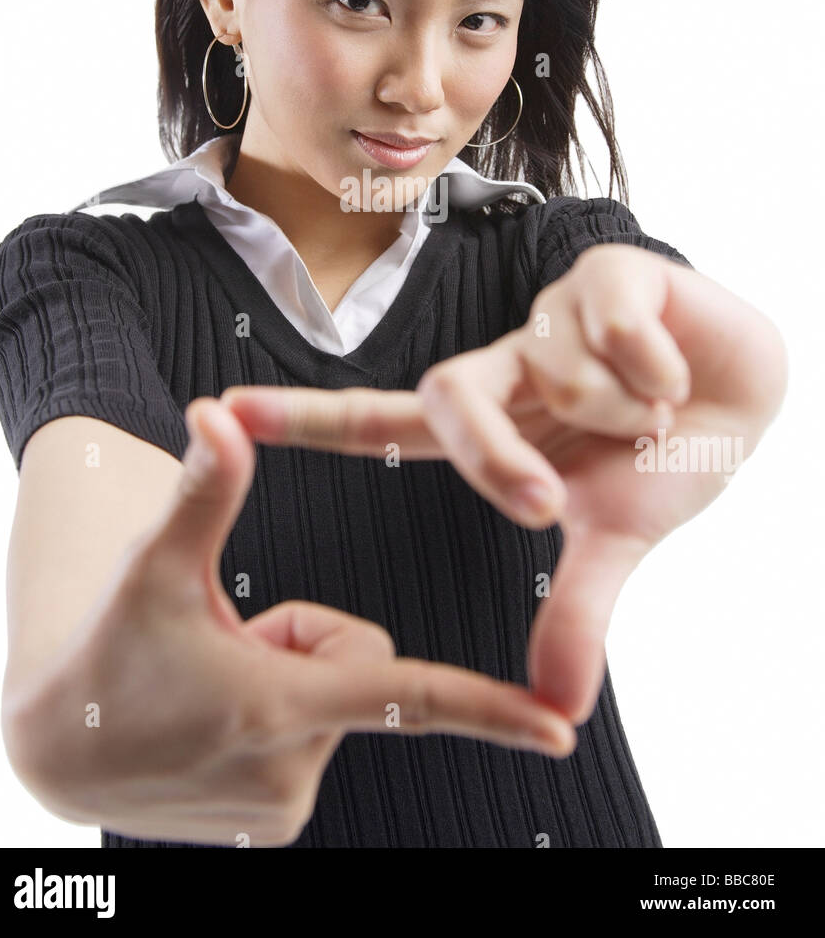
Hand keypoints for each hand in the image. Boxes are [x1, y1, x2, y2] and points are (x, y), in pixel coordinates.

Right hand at [14, 398, 576, 846]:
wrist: (59, 752)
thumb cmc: (108, 652)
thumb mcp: (153, 566)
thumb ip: (206, 490)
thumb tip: (219, 411)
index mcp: (277, 704)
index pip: (408, 698)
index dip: (492, 710)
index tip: (562, 727)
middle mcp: (290, 766)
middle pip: (356, 662)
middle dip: (304, 636)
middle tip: (227, 640)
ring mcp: (280, 804)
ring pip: (332, 703)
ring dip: (284, 678)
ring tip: (213, 681)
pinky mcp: (269, 825)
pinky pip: (308, 744)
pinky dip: (271, 720)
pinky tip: (214, 717)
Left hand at [221, 244, 787, 728]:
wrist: (754, 392)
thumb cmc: (668, 456)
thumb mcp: (618, 535)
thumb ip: (576, 603)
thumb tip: (557, 708)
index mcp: (492, 422)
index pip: (380, 419)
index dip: (304, 418)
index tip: (224, 409)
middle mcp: (507, 363)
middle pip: (449, 397)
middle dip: (494, 456)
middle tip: (551, 502)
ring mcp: (551, 314)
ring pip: (550, 370)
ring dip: (622, 411)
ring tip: (659, 411)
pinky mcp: (607, 271)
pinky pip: (608, 324)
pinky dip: (654, 367)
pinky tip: (674, 371)